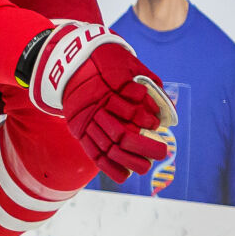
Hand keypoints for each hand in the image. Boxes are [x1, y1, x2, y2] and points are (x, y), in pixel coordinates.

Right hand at [23, 23, 176, 182]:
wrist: (69, 60)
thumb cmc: (104, 60)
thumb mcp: (127, 63)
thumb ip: (146, 82)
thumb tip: (165, 108)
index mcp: (107, 87)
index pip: (131, 110)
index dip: (146, 120)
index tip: (158, 124)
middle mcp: (95, 106)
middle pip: (121, 133)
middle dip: (144, 146)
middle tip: (162, 151)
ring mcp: (85, 120)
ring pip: (108, 147)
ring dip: (130, 160)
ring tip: (147, 165)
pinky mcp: (78, 130)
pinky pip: (93, 154)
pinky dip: (109, 167)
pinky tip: (125, 175)